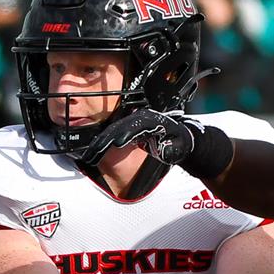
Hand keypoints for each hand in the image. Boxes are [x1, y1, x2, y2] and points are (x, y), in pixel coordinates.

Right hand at [82, 108, 202, 167]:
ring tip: (90, 155)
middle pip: (119, 127)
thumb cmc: (180, 143)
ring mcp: (134, 123)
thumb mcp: (177, 146)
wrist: (182, 139)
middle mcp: (140, 118)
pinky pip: (114, 135)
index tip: (117, 143)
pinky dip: (104, 143)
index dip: (126, 134)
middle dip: (105, 140)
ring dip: (100, 143)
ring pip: (113, 131)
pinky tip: (96, 151)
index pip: (136, 126)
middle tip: (94, 153)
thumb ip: (170, 148)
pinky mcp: (130, 130)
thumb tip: (165, 150)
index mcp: (152, 120)